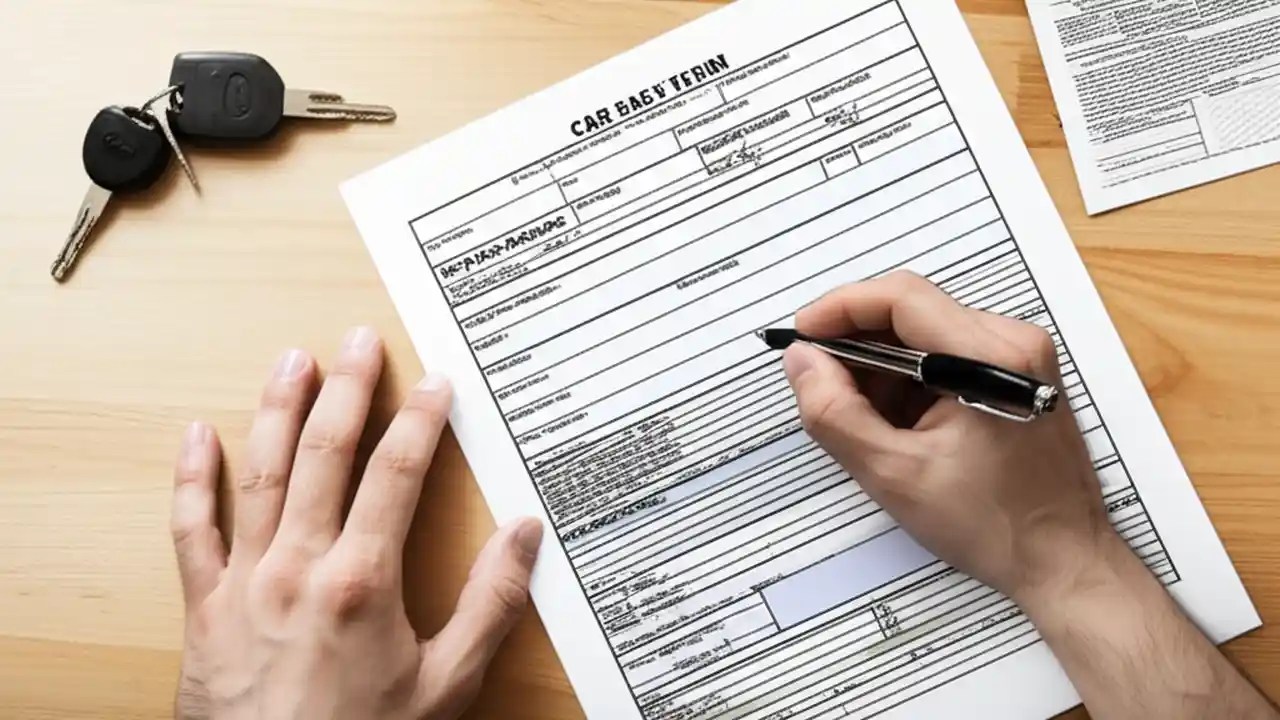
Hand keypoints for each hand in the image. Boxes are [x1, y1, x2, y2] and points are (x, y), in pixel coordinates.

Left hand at [169, 327, 543, 719]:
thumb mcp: (447, 686)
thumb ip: (490, 606)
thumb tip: (523, 536)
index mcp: (362, 581)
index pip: (396, 475)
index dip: (421, 421)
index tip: (435, 384)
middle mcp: (298, 567)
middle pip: (324, 455)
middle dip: (347, 391)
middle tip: (359, 342)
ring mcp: (243, 582)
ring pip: (258, 475)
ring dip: (275, 411)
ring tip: (292, 361)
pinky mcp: (202, 608)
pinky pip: (190, 530)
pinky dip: (191, 479)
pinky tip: (196, 435)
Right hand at [782, 271, 1113, 607]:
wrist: (1064, 561)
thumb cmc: (997, 526)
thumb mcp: (895, 475)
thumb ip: (836, 413)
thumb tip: (801, 362)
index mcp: (991, 357)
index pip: (901, 298)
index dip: (841, 308)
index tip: (803, 335)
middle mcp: (1013, 343)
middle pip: (912, 311)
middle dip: (857, 343)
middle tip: (820, 383)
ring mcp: (1020, 357)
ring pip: (926, 334)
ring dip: (883, 367)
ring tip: (864, 420)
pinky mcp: (1017, 376)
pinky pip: (948, 356)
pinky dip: (911, 381)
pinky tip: (899, 426)